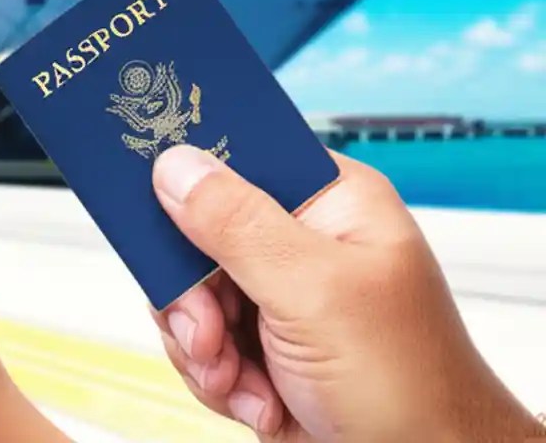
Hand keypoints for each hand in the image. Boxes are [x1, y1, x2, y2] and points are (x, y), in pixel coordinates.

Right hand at [149, 145, 540, 441]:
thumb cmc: (408, 384)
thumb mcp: (314, 292)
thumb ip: (238, 226)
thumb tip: (176, 164)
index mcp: (329, 203)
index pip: (240, 159)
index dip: (190, 178)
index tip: (151, 203)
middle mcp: (300, 243)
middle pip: (196, 237)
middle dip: (192, 298)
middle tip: (208, 333)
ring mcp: (278, 297)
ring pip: (188, 298)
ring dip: (203, 350)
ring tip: (239, 381)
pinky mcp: (261, 347)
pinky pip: (200, 346)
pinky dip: (216, 380)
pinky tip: (257, 401)